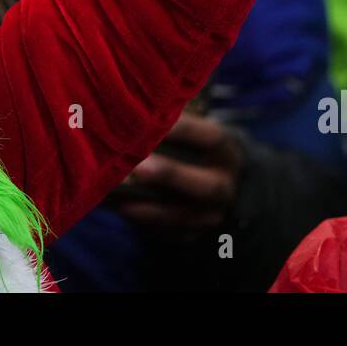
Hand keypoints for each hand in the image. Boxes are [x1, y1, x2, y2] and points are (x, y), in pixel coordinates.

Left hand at [111, 113, 243, 232]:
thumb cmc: (190, 147)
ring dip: (152, 208)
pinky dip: (143, 223)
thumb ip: (168, 125)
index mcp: (225, 152)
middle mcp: (225, 185)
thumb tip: (129, 110)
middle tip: (139, 166)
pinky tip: (121, 210)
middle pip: (207, 186)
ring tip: (120, 198)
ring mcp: (212, 215)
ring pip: (187, 217)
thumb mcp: (191, 132)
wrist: (213, 181)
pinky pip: (170, 234)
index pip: (211, 138)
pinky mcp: (193, 234)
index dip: (183, 130)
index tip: (150, 121)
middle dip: (171, 175)